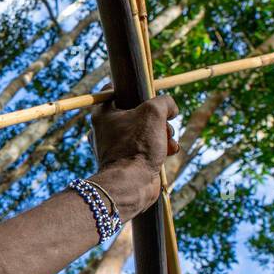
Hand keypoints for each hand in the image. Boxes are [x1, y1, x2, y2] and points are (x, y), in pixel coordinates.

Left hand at [88, 90, 179, 218]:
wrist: (131, 184)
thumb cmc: (137, 146)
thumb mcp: (154, 112)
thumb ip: (164, 102)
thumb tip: (170, 108)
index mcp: (103, 113)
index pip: (115, 90)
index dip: (135, 89)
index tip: (150, 95)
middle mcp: (106, 129)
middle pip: (137, 112)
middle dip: (158, 118)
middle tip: (165, 124)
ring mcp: (117, 146)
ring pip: (145, 130)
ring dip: (163, 133)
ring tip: (169, 141)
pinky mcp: (128, 161)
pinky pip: (146, 147)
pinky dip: (160, 148)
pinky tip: (170, 152)